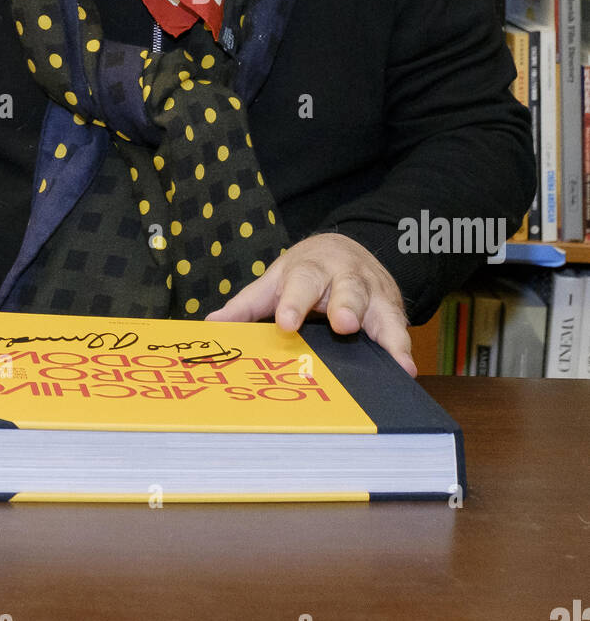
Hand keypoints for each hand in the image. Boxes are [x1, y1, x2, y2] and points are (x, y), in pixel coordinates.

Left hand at [205, 232, 417, 376]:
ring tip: (392, 357)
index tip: (287, 323)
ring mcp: (373, 293)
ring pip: (380, 309)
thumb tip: (212, 327)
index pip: (301, 282)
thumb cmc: (304, 275)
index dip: (294, 302)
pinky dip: (404, 350)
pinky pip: (399, 330)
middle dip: (346, 306)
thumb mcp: (273, 282)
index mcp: (310, 269)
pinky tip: (407, 370)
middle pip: (347, 289)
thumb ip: (246, 306)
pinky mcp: (392, 311)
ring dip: (385, 332)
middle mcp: (345, 277)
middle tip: (343, 325)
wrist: (345, 250)